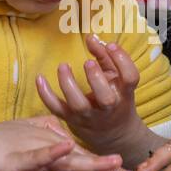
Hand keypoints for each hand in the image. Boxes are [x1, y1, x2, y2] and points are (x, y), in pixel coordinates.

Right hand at [0, 115, 135, 170]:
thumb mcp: (23, 151)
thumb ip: (44, 151)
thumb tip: (62, 147)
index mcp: (49, 146)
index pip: (83, 158)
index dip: (106, 167)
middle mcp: (45, 145)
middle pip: (81, 159)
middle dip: (108, 169)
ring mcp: (30, 150)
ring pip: (64, 157)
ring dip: (89, 160)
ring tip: (113, 162)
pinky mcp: (13, 159)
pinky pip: (34, 155)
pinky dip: (50, 151)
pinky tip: (65, 147)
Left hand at [35, 34, 141, 154]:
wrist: (113, 132)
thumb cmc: (114, 96)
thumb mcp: (115, 77)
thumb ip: (105, 56)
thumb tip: (91, 37)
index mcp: (124, 93)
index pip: (130, 78)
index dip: (123, 61)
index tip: (111, 45)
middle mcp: (108, 107)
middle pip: (106, 98)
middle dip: (96, 79)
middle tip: (88, 62)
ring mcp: (89, 116)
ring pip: (79, 105)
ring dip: (69, 85)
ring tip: (63, 66)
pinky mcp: (71, 119)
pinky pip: (57, 109)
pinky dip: (46, 95)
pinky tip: (39, 78)